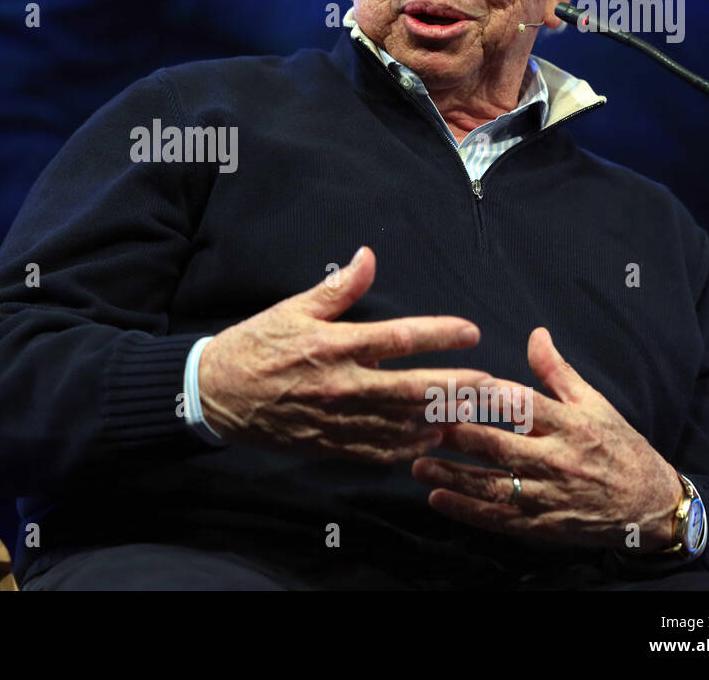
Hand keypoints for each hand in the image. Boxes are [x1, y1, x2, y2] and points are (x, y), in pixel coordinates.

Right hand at [197, 246, 489, 465]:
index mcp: (332, 344)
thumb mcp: (293, 309)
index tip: (470, 332)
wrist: (217, 394)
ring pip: (403, 424)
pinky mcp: (331, 444)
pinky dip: (409, 446)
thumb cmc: (256, 345)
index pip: (398, 338)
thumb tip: (369, 257)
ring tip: (475, 412)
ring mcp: (337, 419)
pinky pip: (379, 450)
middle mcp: (340, 384)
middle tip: (491, 382)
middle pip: (413, 387)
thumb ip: (337, 288)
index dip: (439, 334)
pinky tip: (431, 438)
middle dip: (457, 385)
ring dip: (442, 419)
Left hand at [411, 326, 683, 551]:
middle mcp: (558, 461)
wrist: (651, 506)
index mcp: (571, 425)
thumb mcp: (594, 405)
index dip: (485, 394)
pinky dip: (467, 511)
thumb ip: (558, 372)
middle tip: (421, 425)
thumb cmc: (618, 447)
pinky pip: (500, 518)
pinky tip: (438, 500)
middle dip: (458, 435)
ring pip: (493, 486)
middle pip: (500, 446)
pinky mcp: (544, 526)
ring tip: (418, 465)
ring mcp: (550, 496)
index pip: (522, 405)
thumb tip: (535, 334)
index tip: (451, 385)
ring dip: (453, 476)